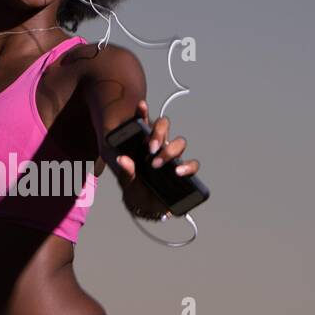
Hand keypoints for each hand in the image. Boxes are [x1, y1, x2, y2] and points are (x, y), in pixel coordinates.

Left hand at [115, 99, 199, 220]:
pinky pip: (192, 164)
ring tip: (158, 163)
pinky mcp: (184, 171)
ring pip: (180, 143)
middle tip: (150, 149)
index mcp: (143, 145)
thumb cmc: (135, 190)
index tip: (141, 106)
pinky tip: (178, 171)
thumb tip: (122, 159)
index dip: (143, 113)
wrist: (147, 208)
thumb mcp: (126, 182)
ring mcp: (173, 158)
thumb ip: (125, 171)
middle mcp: (160, 147)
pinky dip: (188, 166)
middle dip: (159, 133)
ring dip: (170, 150)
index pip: (144, 124)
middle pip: (165, 128)